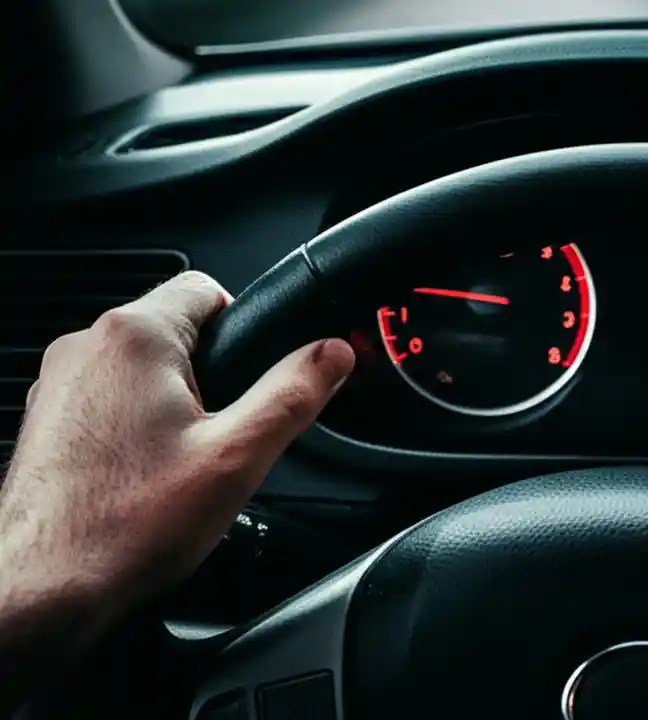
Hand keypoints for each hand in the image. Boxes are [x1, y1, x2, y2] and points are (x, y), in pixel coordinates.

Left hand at [0, 272, 353, 676]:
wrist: (45, 586)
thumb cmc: (125, 525)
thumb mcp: (239, 455)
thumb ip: (294, 394)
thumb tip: (333, 354)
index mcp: (134, 337)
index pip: (208, 288)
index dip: (247, 326)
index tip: (258, 371)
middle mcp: (86, 348)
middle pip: (176, 331)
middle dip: (212, 376)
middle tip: (224, 435)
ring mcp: (58, 384)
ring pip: (143, 369)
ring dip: (174, 404)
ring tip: (183, 464)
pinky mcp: (48, 421)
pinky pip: (111, 401)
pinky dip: (137, 428)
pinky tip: (146, 478)